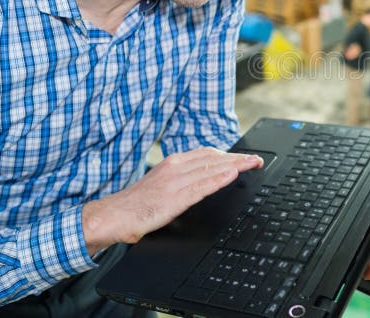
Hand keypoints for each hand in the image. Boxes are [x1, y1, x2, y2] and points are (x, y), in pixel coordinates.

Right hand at [82, 147, 262, 255]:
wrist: (113, 215)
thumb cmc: (137, 204)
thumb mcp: (163, 184)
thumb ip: (183, 179)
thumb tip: (205, 176)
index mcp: (174, 163)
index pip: (208, 154)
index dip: (230, 154)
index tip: (247, 157)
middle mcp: (176, 167)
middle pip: (214, 158)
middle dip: (238, 158)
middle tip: (257, 160)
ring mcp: (175, 182)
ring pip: (211, 168)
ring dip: (235, 165)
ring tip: (252, 164)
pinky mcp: (173, 198)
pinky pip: (200, 186)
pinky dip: (217, 179)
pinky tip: (231, 175)